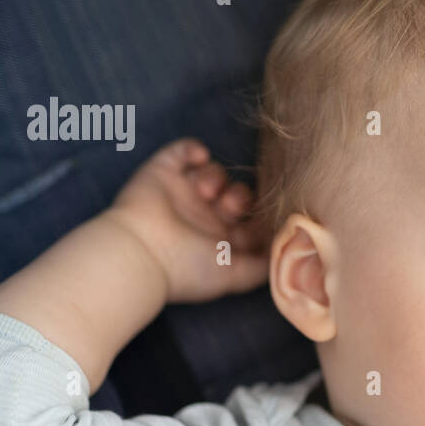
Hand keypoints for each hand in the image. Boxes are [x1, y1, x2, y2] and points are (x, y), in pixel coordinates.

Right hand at [105, 138, 268, 304]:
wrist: (139, 252)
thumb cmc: (188, 268)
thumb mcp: (236, 275)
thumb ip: (263, 265)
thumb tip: (285, 251)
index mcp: (219, 241)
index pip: (249, 220)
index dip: (260, 214)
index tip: (264, 214)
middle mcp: (202, 217)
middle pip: (237, 194)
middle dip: (240, 197)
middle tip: (228, 206)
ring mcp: (182, 194)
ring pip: (215, 172)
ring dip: (218, 177)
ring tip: (205, 191)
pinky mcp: (162, 172)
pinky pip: (184, 150)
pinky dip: (194, 150)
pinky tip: (198, 160)